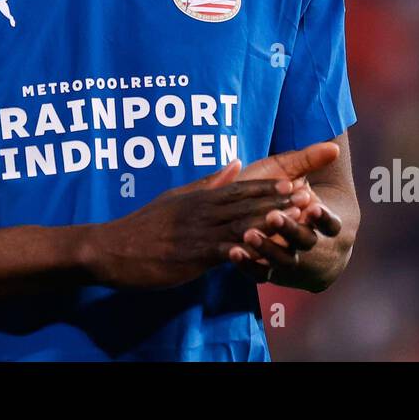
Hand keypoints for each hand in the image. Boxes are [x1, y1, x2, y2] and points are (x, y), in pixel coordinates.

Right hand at [84, 160, 310, 288]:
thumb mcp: (175, 198)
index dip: (268, 186)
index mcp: (200, 199)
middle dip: (278, 201)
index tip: (294, 180)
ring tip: (295, 222)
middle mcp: (202, 212)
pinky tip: (265, 254)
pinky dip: (245, 252)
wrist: (112, 248)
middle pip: (246, 204)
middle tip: (306, 196)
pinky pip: (224, 253)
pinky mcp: (192, 256)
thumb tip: (236, 163)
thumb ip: (207, 183)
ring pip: (240, 226)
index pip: (240, 189)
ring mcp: (198, 234)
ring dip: (270, 223)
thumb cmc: (144, 226)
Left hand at [229, 143, 343, 282]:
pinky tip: (233, 252)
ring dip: (266, 248)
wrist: (263, 217)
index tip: (312, 207)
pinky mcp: (266, 269)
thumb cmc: (281, 190)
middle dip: (290, 230)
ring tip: (248, 234)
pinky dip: (248, 265)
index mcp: (321, 222)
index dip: (323, 218)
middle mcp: (307, 244)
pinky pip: (260, 273)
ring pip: (282, 259)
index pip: (330, 224)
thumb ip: (311, 159)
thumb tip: (333, 148)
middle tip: (274, 216)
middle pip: (305, 243)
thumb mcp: (294, 172)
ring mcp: (287, 258)